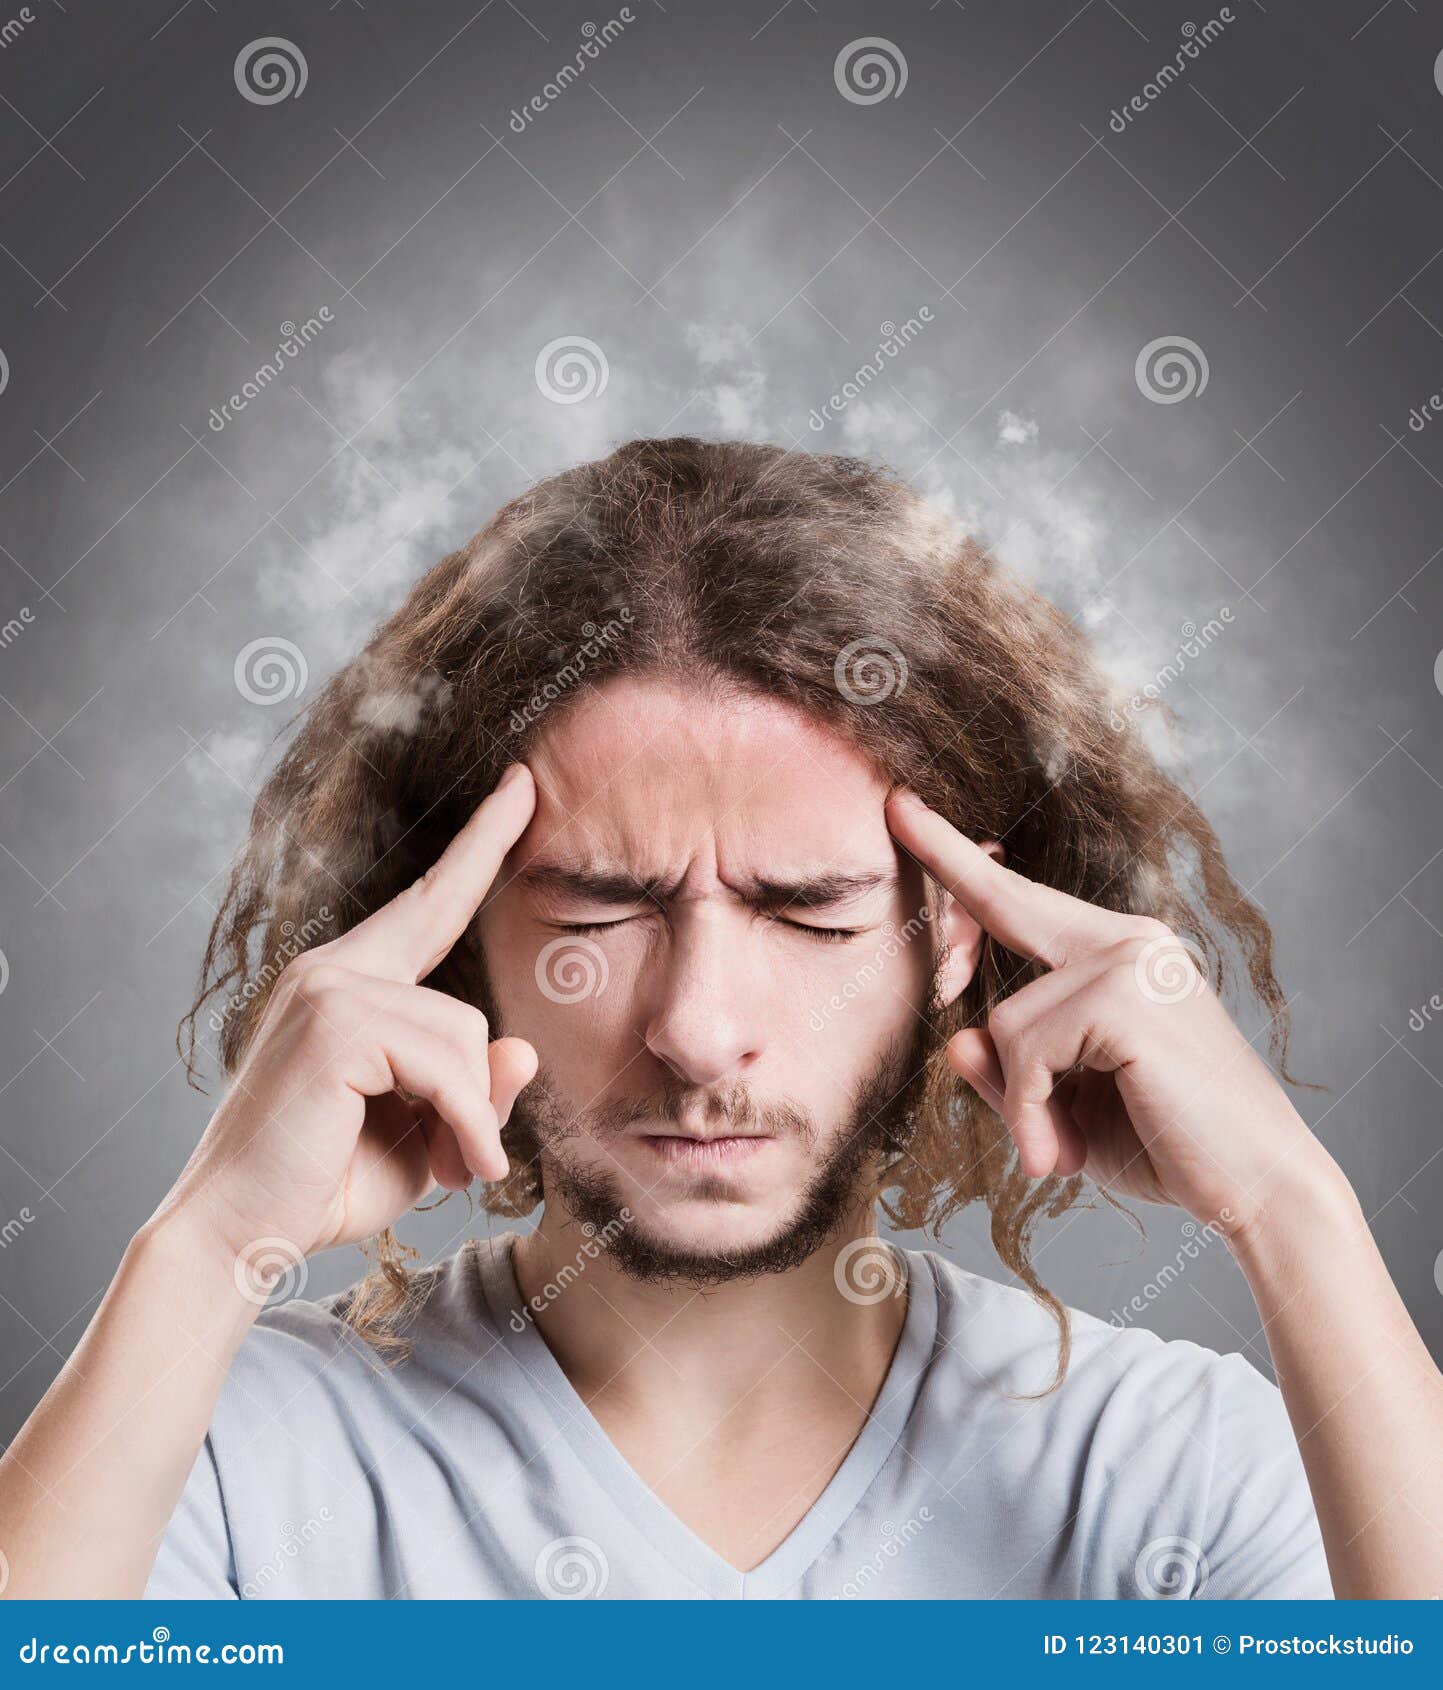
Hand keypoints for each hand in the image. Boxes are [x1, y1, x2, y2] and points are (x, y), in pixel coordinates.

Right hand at [153, 763, 538, 1274]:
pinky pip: (447, 1064)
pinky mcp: (334, 1024)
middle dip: (480, 1019)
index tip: (523, 785)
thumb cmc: (322, 1186)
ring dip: (472, 1114)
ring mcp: (328, 988)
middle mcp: (333, 969)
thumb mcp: (424, 1136)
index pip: (428, 901)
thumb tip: (524, 1049)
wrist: (236, 1237)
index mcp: (346, 982)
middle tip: (469, 1150)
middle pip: (456, 956)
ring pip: (465, 1029)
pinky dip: (466, 1123)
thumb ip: (473, 1091)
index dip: (480, 843)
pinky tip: (456, 1169)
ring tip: (450, 1172)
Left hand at [885, 790, 1327, 1232]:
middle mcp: (1128, 941)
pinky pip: (1026, 1052)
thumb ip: (1011, 1074)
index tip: (907, 811)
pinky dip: (1030, 1115)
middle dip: (944, 859)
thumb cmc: (1168, 1146)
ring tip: (1055, 1152)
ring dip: (1019, 1104)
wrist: (1259, 1189)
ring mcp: (1129, 962)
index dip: (961, 861)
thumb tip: (955, 1038)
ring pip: (1005, 1020)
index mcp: (1120, 955)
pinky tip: (1062, 1156)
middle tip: (896, 804)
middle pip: (1005, 900)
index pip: (1025, 902)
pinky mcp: (1124, 997)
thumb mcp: (1065, 1110)